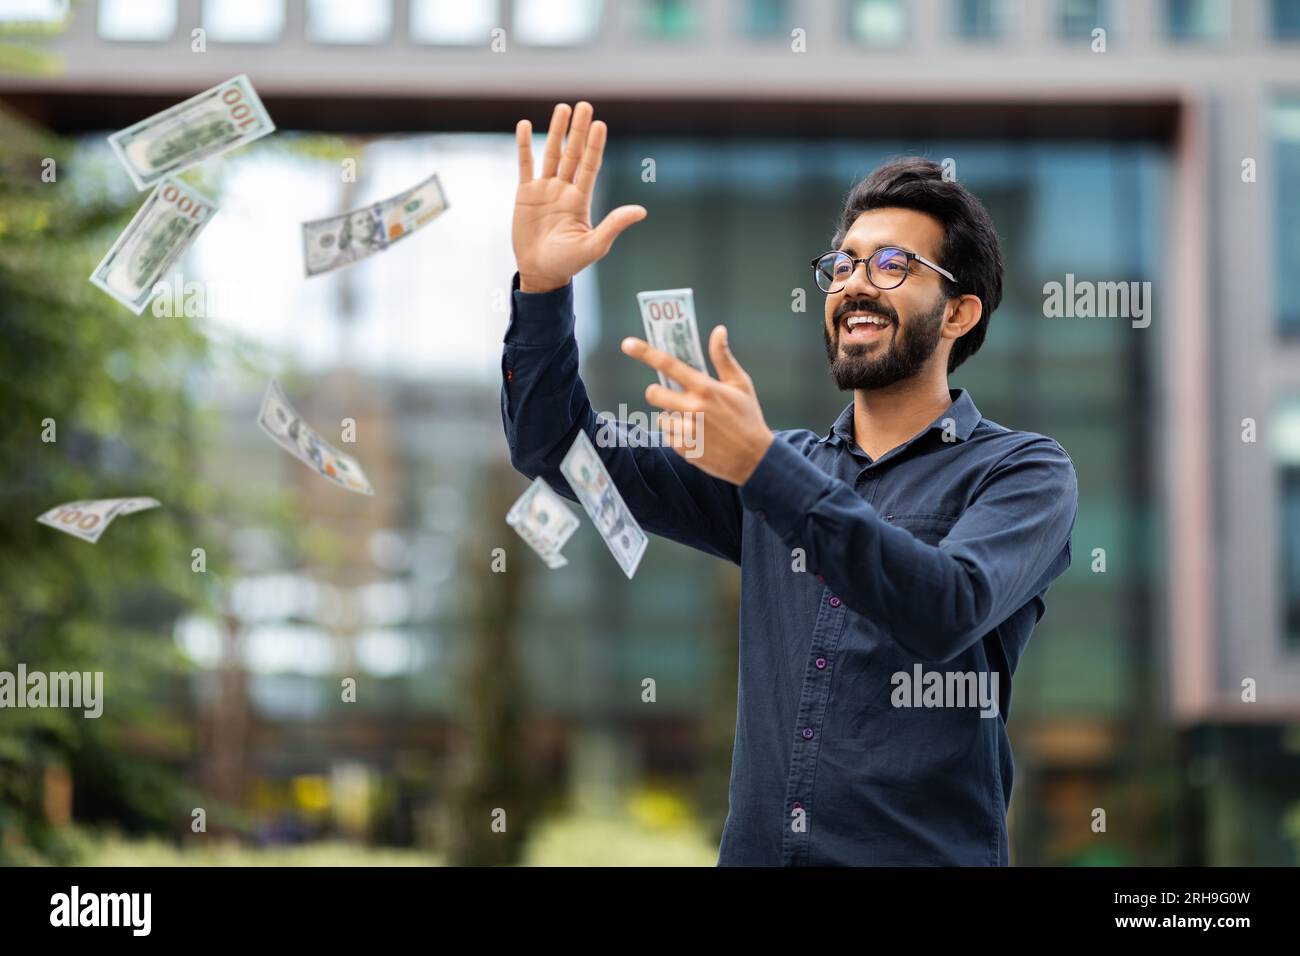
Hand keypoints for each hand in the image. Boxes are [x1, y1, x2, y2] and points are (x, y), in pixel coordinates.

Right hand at [513, 102, 646, 292]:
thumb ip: (614, 225)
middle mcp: (565, 189)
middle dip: (578, 130)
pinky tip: (526, 125)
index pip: (590, 166)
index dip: (594, 145)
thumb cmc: (569, 262)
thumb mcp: (594, 245)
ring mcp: (545, 189)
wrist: (541, 272)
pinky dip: (524, 145)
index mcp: (581, 199)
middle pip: (573, 154)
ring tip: (563, 108)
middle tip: (584, 105)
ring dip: (556, 131)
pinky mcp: (525, 194)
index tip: (600, 124)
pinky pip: (525, 165)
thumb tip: (641, 211)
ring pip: (551, 154)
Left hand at [621, 325, 774, 485]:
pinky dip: (678, 435)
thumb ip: (723, 358)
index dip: (645, 353)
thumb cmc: (748, 418)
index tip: (627, 344)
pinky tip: (697, 436)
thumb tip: (718, 330)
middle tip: (671, 396)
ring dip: (671, 417)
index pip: (669, 365)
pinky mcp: (684, 449)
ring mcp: (687, 430)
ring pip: (660, 418)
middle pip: (654, 393)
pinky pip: (668, 436)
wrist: (754, 459)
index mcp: (705, 388)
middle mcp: (693, 408)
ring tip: (693, 421)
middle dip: (658, 392)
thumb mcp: (741, 384)